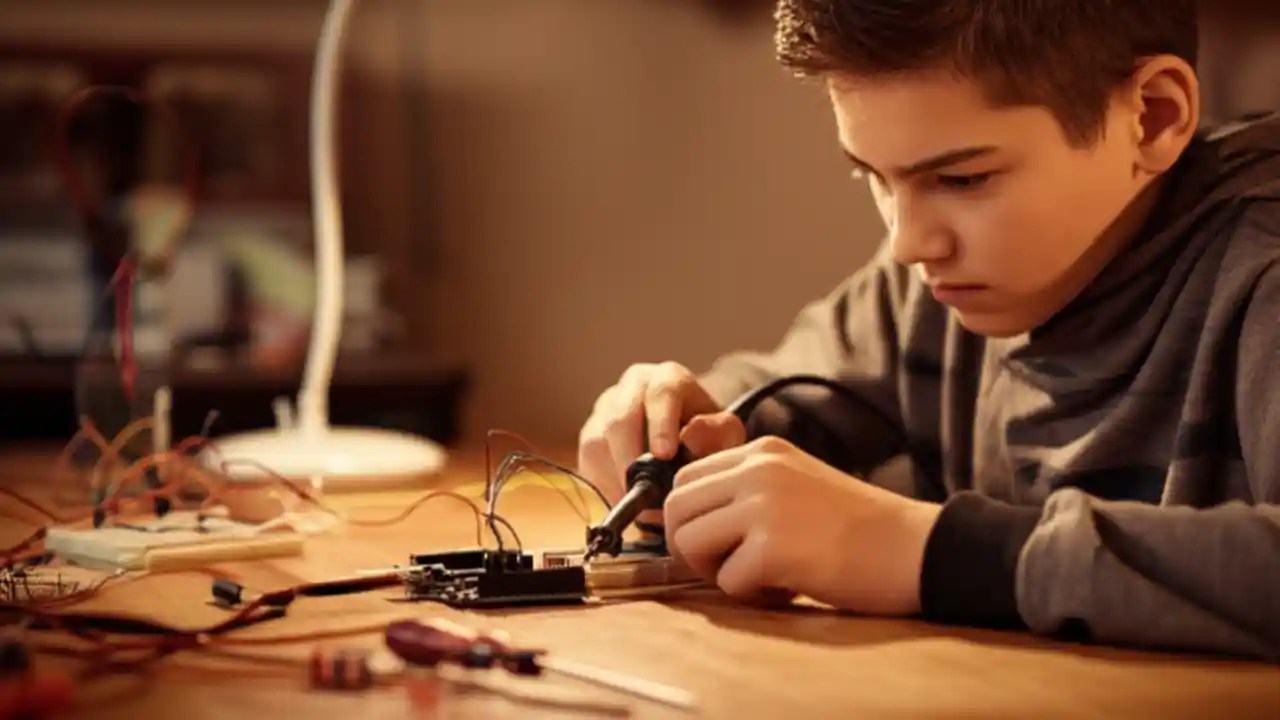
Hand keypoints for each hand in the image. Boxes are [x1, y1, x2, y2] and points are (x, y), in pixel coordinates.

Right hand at [577, 362, 723, 502]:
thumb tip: (691, 436)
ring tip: (639, 503)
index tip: (665, 455)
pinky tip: (625, 500)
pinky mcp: (590, 437)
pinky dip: (605, 485)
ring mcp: (605, 411)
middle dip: (631, 457)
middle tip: (646, 491)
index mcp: (666, 379)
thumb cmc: (708, 438)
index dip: (661, 424)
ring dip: (616, 477)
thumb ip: (718, 433)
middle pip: (620, 418)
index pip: (661, 392)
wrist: (685, 441)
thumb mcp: (725, 434)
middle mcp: (629, 389)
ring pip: (597, 441)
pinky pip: (587, 461)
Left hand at [664, 436, 941, 615]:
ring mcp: (763, 506)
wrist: (915, 548)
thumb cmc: (858, 528)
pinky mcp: (773, 548)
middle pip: (676, 509)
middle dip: (691, 547)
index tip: (719, 543)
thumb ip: (748, 490)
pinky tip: (789, 590)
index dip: (691, 519)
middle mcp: (757, 470)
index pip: (685, 478)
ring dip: (716, 572)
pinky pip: (727, 581)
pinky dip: (752, 596)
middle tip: (730, 567)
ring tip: (760, 578)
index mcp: (762, 451)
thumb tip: (687, 521)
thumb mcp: (797, 484)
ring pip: (689, 542)